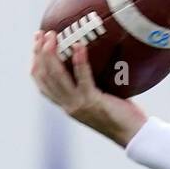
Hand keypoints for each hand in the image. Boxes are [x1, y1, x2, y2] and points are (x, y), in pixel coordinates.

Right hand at [29, 30, 147, 145]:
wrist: (134, 135)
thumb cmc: (122, 115)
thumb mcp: (98, 98)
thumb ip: (90, 83)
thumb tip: (94, 56)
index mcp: (67, 105)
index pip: (42, 82)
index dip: (36, 61)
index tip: (37, 43)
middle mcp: (68, 105)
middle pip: (44, 76)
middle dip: (39, 52)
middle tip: (43, 33)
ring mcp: (79, 104)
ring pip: (56, 76)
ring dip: (52, 53)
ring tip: (54, 35)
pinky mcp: (93, 102)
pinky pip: (83, 78)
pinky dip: (80, 61)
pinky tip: (79, 45)